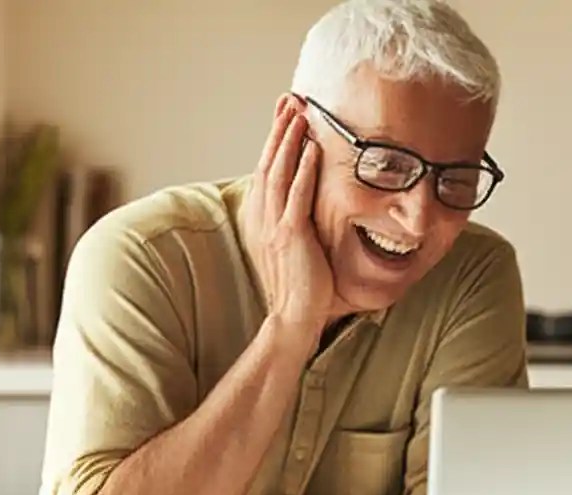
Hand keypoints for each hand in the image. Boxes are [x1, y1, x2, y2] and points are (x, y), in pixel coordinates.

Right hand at [242, 94, 332, 341]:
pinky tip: (311, 149)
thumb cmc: (298, 284)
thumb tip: (304, 196)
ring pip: (278, 173)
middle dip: (278, 130)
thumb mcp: (289, 244)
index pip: (264, 170)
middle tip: (288, 101)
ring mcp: (274, 226)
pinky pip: (297, 196)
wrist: (293, 317)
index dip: (273, 140)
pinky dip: (303, 171)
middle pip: (267, 163)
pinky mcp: (291, 236)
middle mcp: (262, 218)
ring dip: (289, 141)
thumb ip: (291, 218)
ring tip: (299, 114)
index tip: (283, 115)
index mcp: (259, 218)